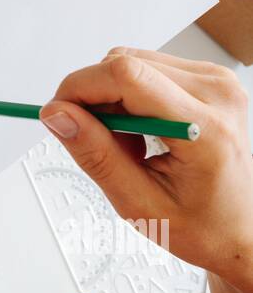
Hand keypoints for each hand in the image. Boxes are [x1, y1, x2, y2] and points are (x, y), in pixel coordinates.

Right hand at [41, 49, 252, 292]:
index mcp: (205, 128)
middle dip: (95, 99)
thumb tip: (56, 114)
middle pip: (126, 64)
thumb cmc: (200, 226)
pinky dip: (131, 97)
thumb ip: (96, 154)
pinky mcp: (210, 77)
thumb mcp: (138, 203)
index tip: (57, 114)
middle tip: (100, 145)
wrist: (241, 230)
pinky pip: (148, 68)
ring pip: (132, 62)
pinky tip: (144, 132)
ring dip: (113, 100)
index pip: (127, 76)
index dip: (80, 87)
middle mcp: (217, 92)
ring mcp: (217, 80)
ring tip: (129, 146)